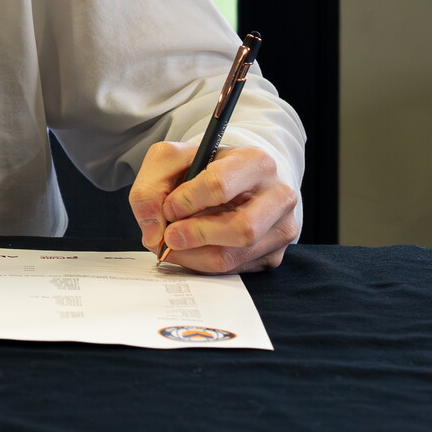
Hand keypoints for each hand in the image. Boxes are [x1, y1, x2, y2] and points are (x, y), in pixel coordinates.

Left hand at [127, 142, 299, 272]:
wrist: (233, 180)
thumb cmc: (203, 168)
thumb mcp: (170, 161)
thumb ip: (151, 188)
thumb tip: (154, 232)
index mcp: (255, 162)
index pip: (220, 185)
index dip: (187, 201)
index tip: (168, 207)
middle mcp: (278, 196)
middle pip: (241, 228)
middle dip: (196, 235)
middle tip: (169, 235)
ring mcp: (281, 228)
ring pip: (235, 255)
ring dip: (194, 254)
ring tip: (175, 242)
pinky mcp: (273, 255)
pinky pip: (234, 270)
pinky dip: (204, 264)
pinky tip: (193, 249)